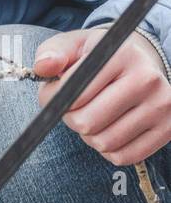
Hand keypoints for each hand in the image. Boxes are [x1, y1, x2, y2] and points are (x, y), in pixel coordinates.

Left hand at [34, 27, 170, 164]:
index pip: (71, 94)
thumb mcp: (74, 46)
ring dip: (90, 136)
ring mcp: (162, 105)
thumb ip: (52, 53)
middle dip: (71, 119)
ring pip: (103, 143)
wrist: (142, 62)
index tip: (56, 92)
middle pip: (86, 123)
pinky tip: (112, 128)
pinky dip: (109, 150)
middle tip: (77, 107)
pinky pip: (123, 156)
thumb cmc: (100, 57)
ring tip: (95, 116)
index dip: (53, 99)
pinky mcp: (169, 128)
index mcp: (122, 55)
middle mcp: (148, 79)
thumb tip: (43, 66)